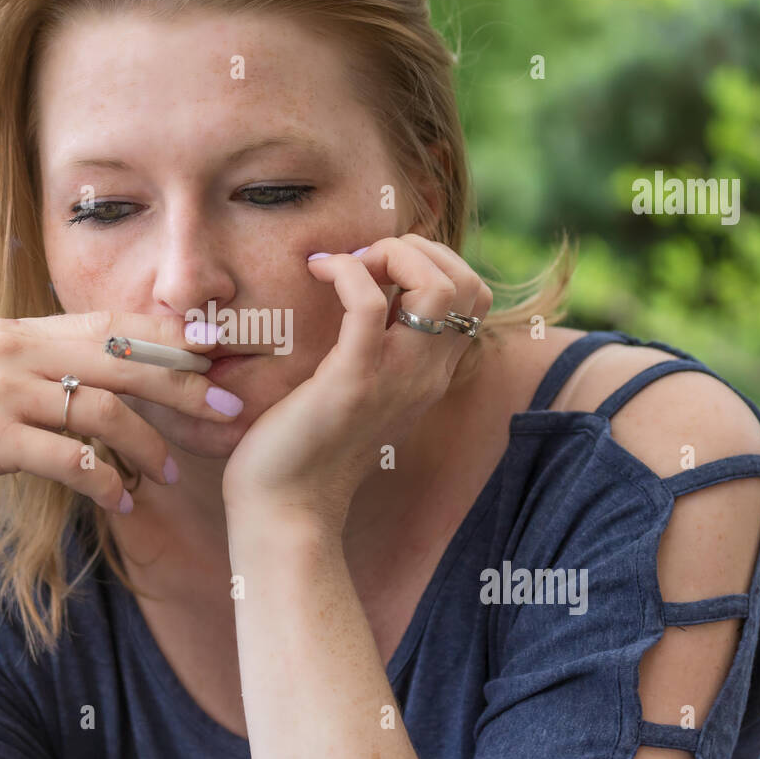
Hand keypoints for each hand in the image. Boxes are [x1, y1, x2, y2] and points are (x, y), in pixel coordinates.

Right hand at [0, 311, 241, 529]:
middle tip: (230, 409)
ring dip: (147, 444)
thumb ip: (29, 372)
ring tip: (171, 473)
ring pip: (103, 409)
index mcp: (15, 333)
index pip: (111, 325)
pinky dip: (103, 481)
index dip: (170, 338)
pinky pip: (67, 457)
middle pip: (123, 358)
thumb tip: (87, 386)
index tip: (217, 356)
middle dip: (186, 383)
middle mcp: (12, 350)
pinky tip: (121, 501)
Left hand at [220, 234, 491, 527]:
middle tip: (363, 262)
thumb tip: (366, 295)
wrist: (286, 508)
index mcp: (431, 374)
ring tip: (345, 265)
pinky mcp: (352, 381)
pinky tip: (317, 272)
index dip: (433, 262)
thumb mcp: (358, 390)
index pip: (473, 295)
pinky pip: (366, 303)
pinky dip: (345, 271)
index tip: (378, 268)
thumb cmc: (306, 446)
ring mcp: (395, 377)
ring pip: (435, 285)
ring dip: (390, 254)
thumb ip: (376, 349)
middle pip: (466, 281)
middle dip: (415, 249)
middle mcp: (426, 374)